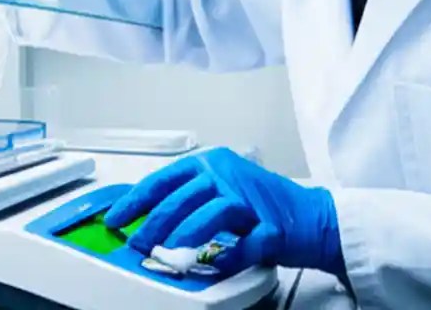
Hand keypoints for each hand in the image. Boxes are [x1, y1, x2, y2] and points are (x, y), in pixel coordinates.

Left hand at [103, 148, 345, 278]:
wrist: (315, 217)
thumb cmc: (264, 205)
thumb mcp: (221, 190)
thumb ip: (188, 199)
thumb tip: (148, 219)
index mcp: (211, 163)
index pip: (162, 179)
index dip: (135, 201)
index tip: (116, 218)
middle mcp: (227, 175)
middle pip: (178, 199)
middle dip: (150, 226)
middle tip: (136, 244)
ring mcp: (249, 199)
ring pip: (205, 215)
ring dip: (182, 238)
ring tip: (169, 254)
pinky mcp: (268, 226)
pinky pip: (240, 246)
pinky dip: (226, 259)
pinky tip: (215, 266)